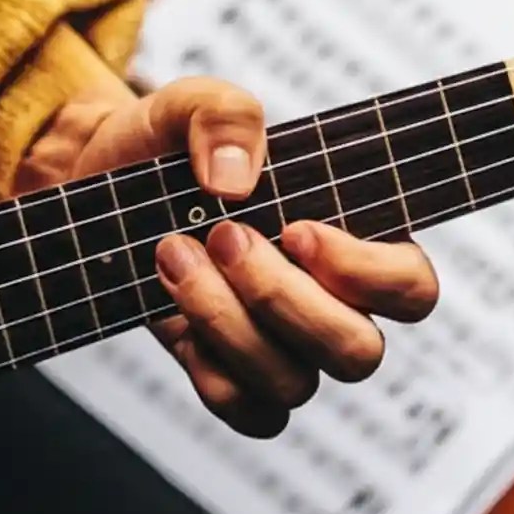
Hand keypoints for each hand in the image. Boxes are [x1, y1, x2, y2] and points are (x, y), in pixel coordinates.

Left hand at [19, 77, 438, 437]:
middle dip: (282, 298)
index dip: (367, 274)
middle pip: (358, 352)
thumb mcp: (193, 105)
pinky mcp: (240, 383)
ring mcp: (291, 353)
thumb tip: (235, 180)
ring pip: (294, 383)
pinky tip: (171, 301)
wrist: (101, 182)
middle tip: (223, 236)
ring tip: (175, 253)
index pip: (412, 289)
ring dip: (226, 321)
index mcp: (361, 242)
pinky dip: (205, 362)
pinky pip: (243, 408)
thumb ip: (226, 115)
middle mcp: (338, 308)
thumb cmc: (171, 147)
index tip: (297, 227)